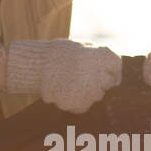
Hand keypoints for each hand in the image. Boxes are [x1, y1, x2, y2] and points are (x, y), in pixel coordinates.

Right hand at [5, 39, 122, 112]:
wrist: (35, 65)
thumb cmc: (57, 53)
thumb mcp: (81, 45)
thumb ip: (98, 56)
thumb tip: (114, 74)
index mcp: (100, 56)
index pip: (116, 65)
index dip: (112, 68)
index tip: (107, 71)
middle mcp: (98, 75)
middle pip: (108, 82)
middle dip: (99, 80)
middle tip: (82, 76)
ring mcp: (89, 92)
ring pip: (97, 96)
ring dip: (88, 91)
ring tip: (70, 82)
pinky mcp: (79, 105)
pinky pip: (84, 105)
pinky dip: (77, 101)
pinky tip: (66, 92)